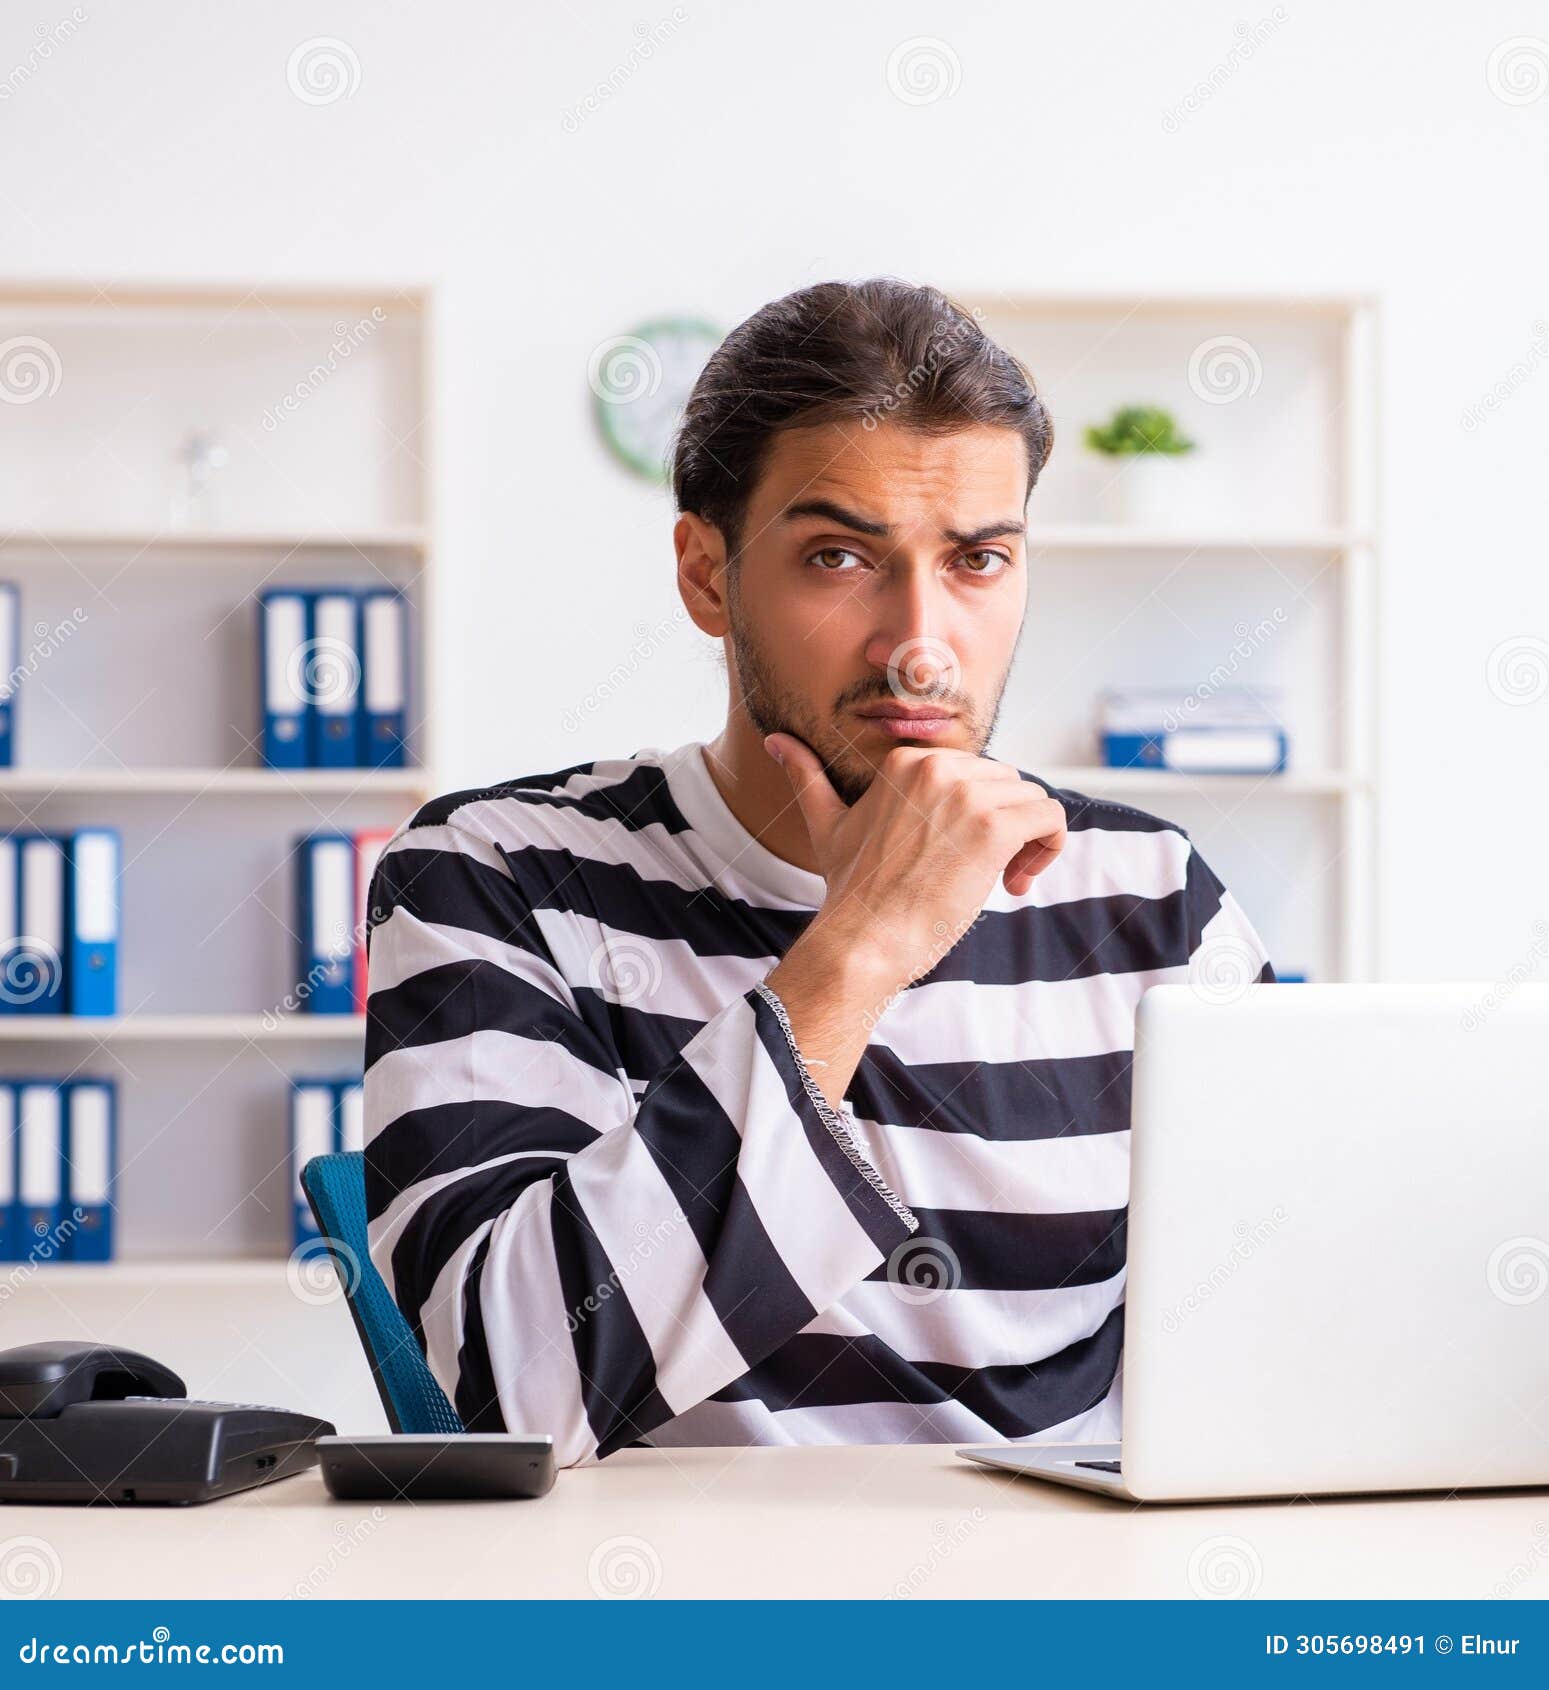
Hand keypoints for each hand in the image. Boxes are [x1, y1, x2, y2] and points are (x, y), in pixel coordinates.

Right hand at [764, 733, 1065, 995]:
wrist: (862, 939)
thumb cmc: (850, 890)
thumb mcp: (826, 823)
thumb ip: (806, 776)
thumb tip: (774, 740)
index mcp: (908, 761)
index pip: (976, 772)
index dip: (977, 813)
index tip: (958, 855)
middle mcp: (938, 768)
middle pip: (1009, 783)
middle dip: (1008, 825)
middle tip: (986, 873)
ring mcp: (967, 797)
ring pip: (1034, 800)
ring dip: (1029, 841)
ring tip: (1004, 880)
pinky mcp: (993, 829)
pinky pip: (1051, 819)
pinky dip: (1048, 849)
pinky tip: (1017, 884)